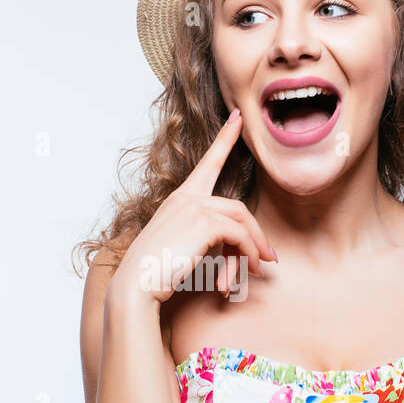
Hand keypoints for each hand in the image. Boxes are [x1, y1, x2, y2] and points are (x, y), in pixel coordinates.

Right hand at [106, 108, 276, 305]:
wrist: (135, 284)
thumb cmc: (154, 273)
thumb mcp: (182, 248)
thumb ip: (206, 239)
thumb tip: (237, 249)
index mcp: (179, 199)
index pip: (207, 164)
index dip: (225, 139)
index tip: (237, 117)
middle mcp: (186, 197)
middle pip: (237, 207)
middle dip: (256, 234)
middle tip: (268, 258)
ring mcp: (194, 207)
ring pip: (241, 221)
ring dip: (253, 248)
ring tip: (256, 270)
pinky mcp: (204, 222)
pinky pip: (240, 236)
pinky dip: (248, 255)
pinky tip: (246, 271)